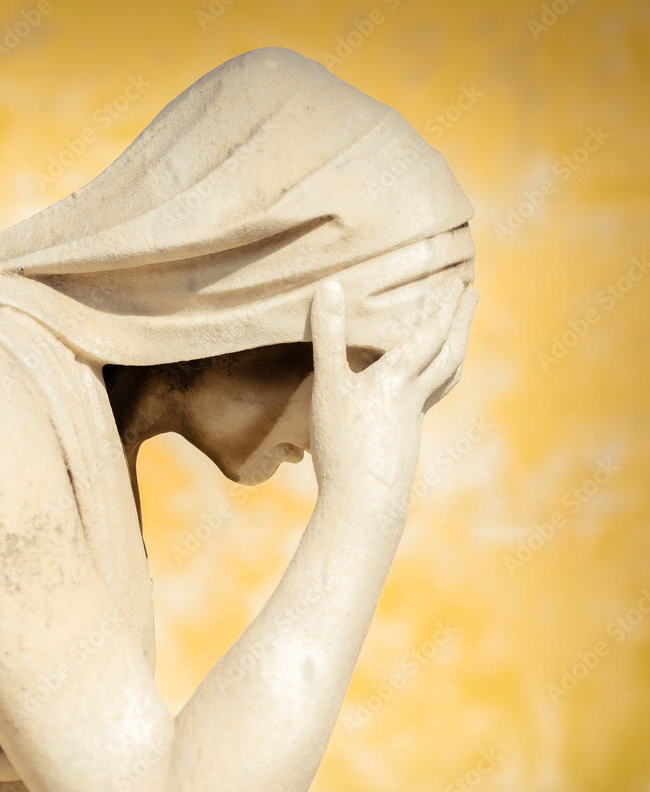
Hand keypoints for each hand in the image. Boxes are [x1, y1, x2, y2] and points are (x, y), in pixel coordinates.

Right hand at [307, 276, 478, 513]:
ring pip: (444, 379)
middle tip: (472, 295)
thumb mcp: (329, 385)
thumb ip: (329, 335)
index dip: (446, 305)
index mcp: (399, 379)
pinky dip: (434, 381)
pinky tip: (420, 388)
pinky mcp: (404, 441)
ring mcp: (411, 422)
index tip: (461, 280)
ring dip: (454, 351)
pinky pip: (428, 400)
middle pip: (449, 353)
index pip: (430, 333)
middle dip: (461, 321)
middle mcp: (414, 398)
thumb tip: (330, 286)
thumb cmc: (343, 444)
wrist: (362, 503)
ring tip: (458, 336)